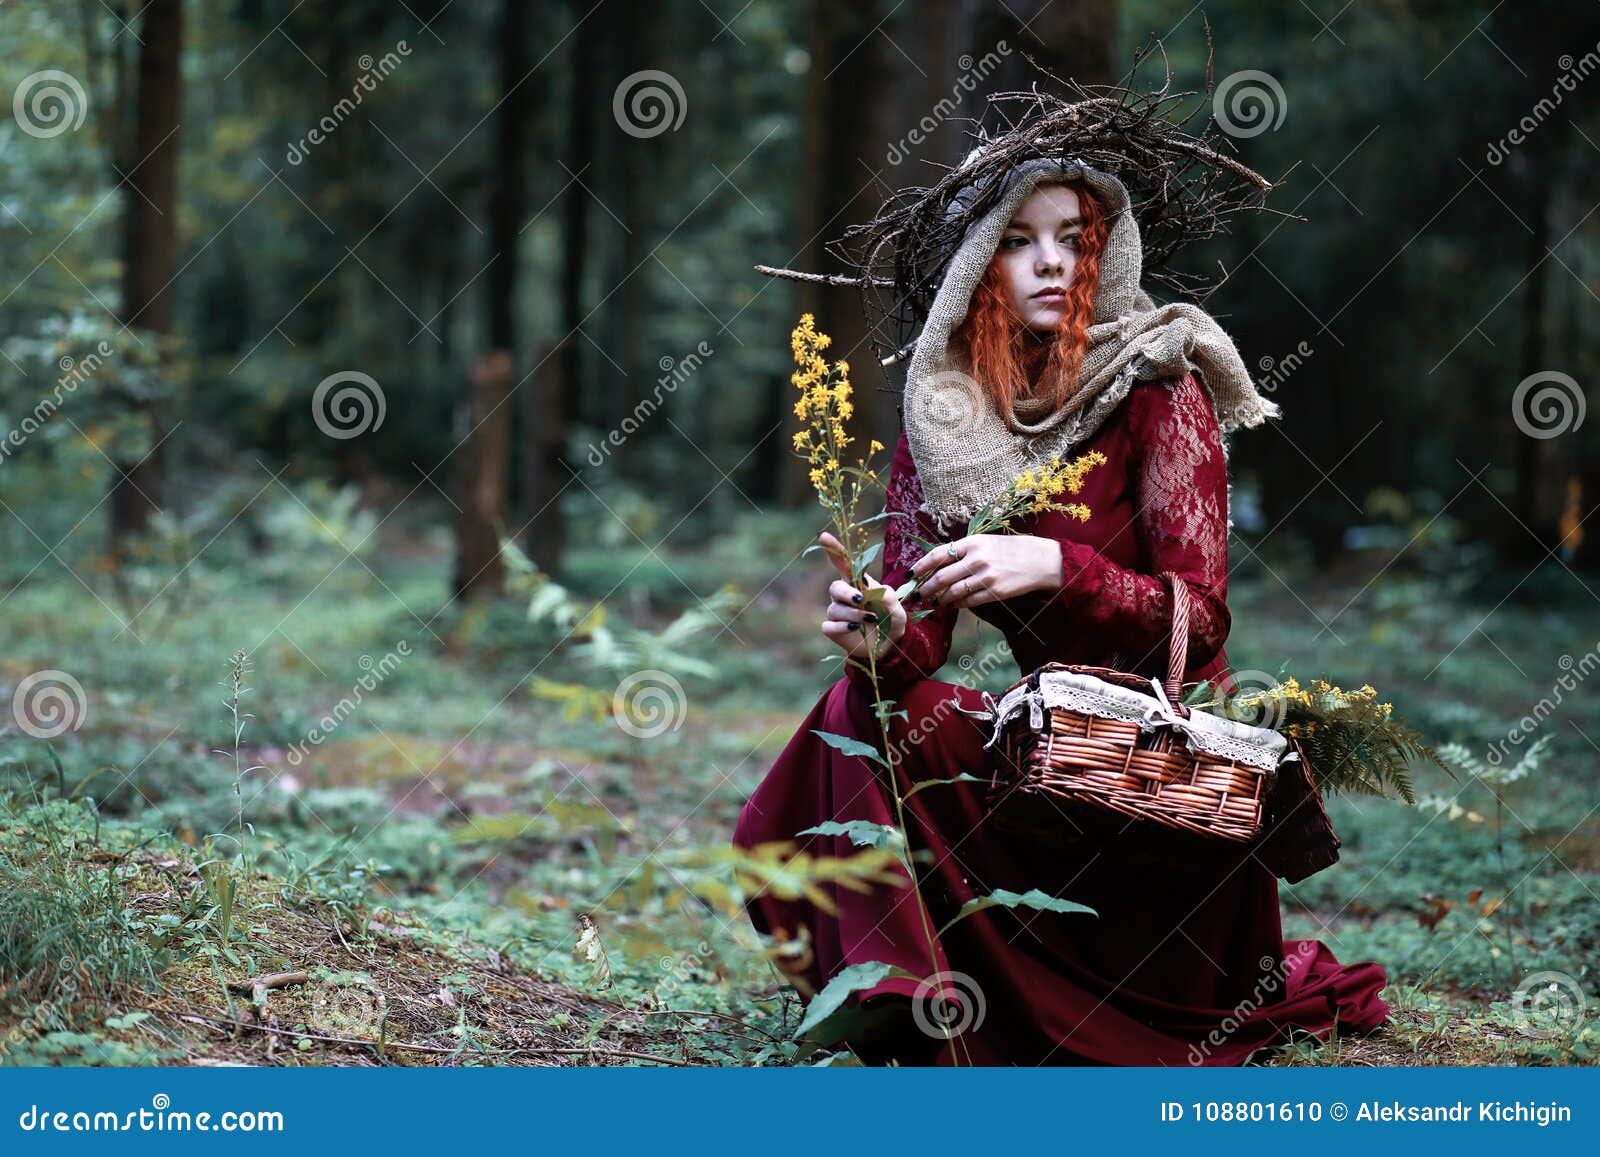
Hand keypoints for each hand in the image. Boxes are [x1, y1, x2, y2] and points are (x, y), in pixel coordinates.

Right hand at [816, 531, 906, 660]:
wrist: (889, 648)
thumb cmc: (892, 622)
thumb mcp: (898, 608)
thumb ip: (889, 597)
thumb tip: (872, 590)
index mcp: (859, 584)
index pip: (842, 563)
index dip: (832, 549)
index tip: (822, 536)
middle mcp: (845, 597)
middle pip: (835, 587)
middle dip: (847, 592)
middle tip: (862, 600)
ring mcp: (838, 613)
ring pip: (835, 608)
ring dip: (853, 613)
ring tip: (870, 620)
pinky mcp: (833, 629)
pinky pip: (829, 625)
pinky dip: (842, 626)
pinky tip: (855, 628)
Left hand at [908, 533, 1060, 608]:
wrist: (1040, 560)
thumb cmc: (1011, 549)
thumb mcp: (986, 541)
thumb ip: (963, 551)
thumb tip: (937, 564)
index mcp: (973, 542)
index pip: (938, 555)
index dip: (920, 566)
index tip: (909, 575)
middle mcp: (977, 559)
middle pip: (941, 577)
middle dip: (925, 588)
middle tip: (917, 595)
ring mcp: (986, 577)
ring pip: (953, 593)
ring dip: (940, 599)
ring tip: (934, 602)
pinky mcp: (995, 592)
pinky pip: (968, 602)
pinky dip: (957, 604)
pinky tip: (953, 604)